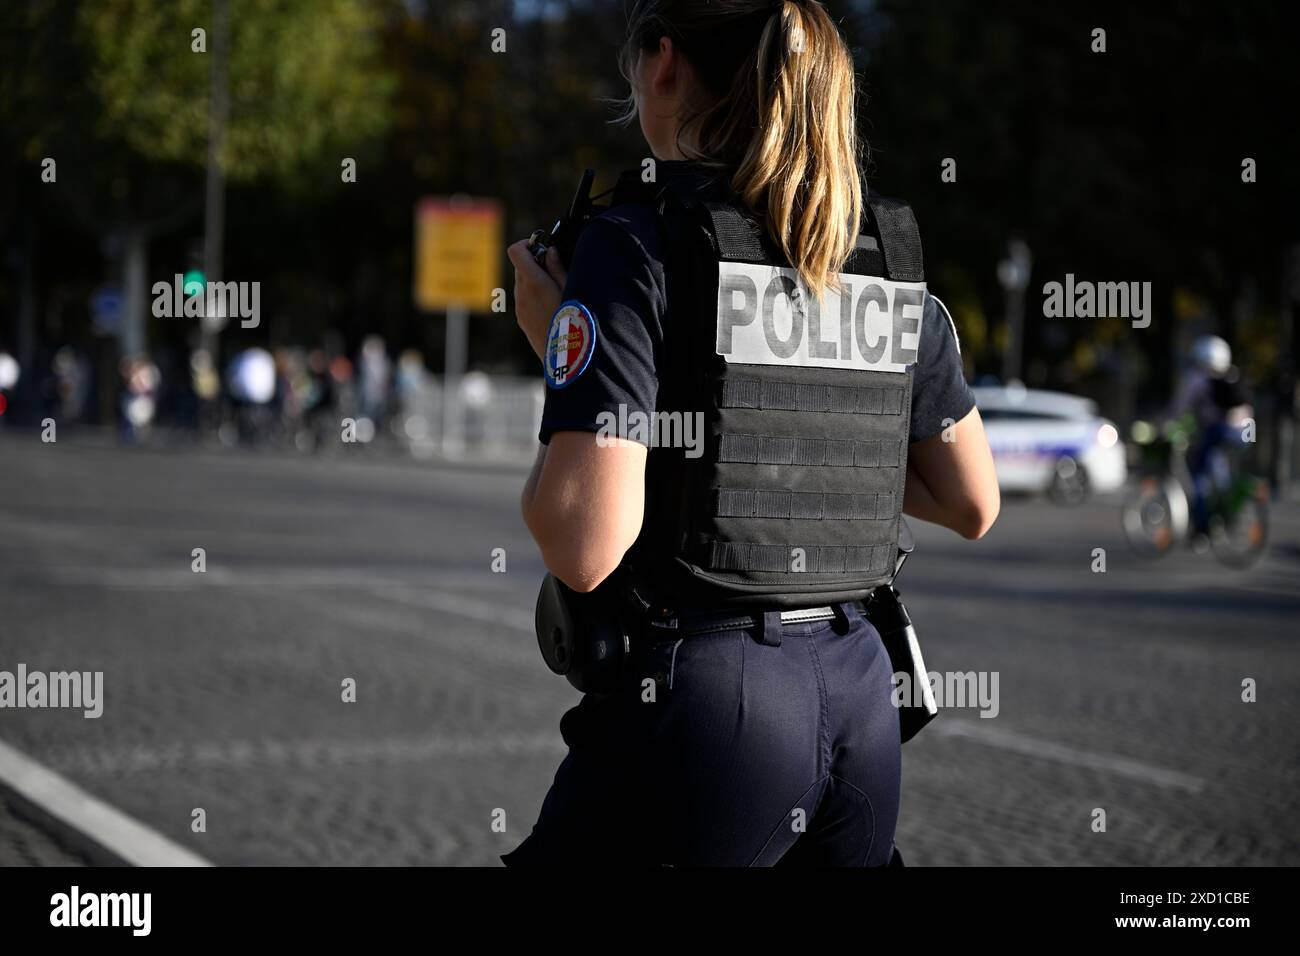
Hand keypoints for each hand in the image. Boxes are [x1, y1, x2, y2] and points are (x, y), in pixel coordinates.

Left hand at [507, 241, 567, 361]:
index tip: (541, 247)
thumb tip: (549, 252)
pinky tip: (551, 307)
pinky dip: (533, 295)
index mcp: (534, 281)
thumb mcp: (572, 290)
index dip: (527, 244)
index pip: (516, 251)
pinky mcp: (521, 319)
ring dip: (534, 280)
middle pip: (520, 266)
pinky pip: (523, 298)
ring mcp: (519, 307)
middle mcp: (522, 292)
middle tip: (554, 270)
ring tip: (555, 291)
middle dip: (534, 262)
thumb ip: (557, 268)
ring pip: (521, 282)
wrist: (564, 358)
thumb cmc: (573, 322)